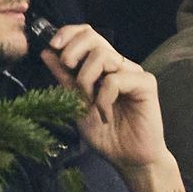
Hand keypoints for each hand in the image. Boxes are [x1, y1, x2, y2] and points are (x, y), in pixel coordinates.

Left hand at [40, 25, 184, 191]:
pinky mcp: (146, 83)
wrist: (129, 158)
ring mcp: (134, 73)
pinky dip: (103, 98)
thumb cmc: (106, 134)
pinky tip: (106, 114)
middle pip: (93, 36)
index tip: (52, 46)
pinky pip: (115, 79)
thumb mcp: (75, 104)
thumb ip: (64, 79)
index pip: (86, 34)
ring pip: (102, 56)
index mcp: (103, 67)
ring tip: (90, 102)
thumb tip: (46, 53)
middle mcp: (120, 65)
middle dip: (72, 51)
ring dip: (86, 79)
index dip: (68, 33)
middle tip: (68, 70)